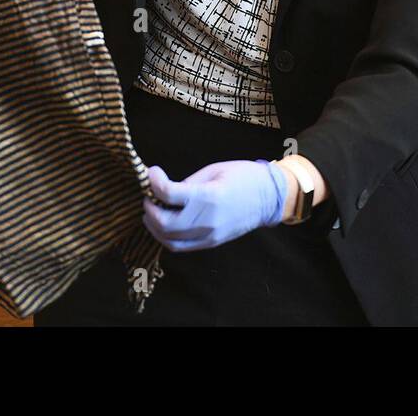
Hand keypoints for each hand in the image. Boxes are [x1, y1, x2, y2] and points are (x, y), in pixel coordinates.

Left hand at [142, 159, 288, 251]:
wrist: (269, 197)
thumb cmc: (243, 177)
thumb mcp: (214, 170)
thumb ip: (187, 183)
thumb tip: (164, 189)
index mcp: (209, 196)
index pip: (169, 194)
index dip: (155, 182)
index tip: (152, 173)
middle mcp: (207, 220)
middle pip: (164, 223)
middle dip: (150, 210)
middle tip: (149, 196)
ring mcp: (209, 235)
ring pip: (170, 240)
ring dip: (155, 227)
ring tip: (153, 211)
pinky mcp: (211, 242)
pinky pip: (181, 246)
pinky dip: (167, 237)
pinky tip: (165, 224)